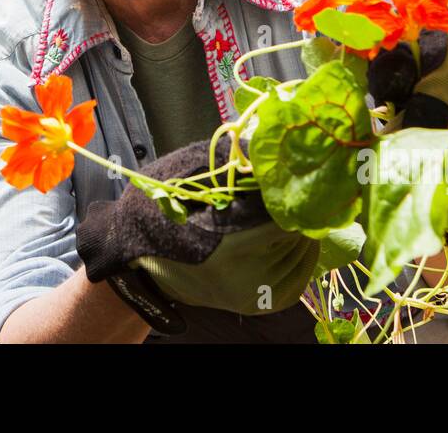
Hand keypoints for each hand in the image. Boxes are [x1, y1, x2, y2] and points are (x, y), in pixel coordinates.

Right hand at [75, 137, 319, 331]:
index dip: (284, 189)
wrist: (143, 262)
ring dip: (299, 230)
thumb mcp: (188, 176)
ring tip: (282, 211)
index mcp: (229, 245)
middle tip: (283, 189)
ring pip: (303, 252)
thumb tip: (269, 142)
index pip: (283, 213)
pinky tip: (289, 238)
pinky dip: (301, 254)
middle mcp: (246, 278)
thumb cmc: (163, 213)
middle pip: (296, 232)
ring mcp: (255, 296)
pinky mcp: (262, 304)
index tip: (280, 174)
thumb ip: (231, 162)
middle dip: (292, 208)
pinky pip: (302, 276)